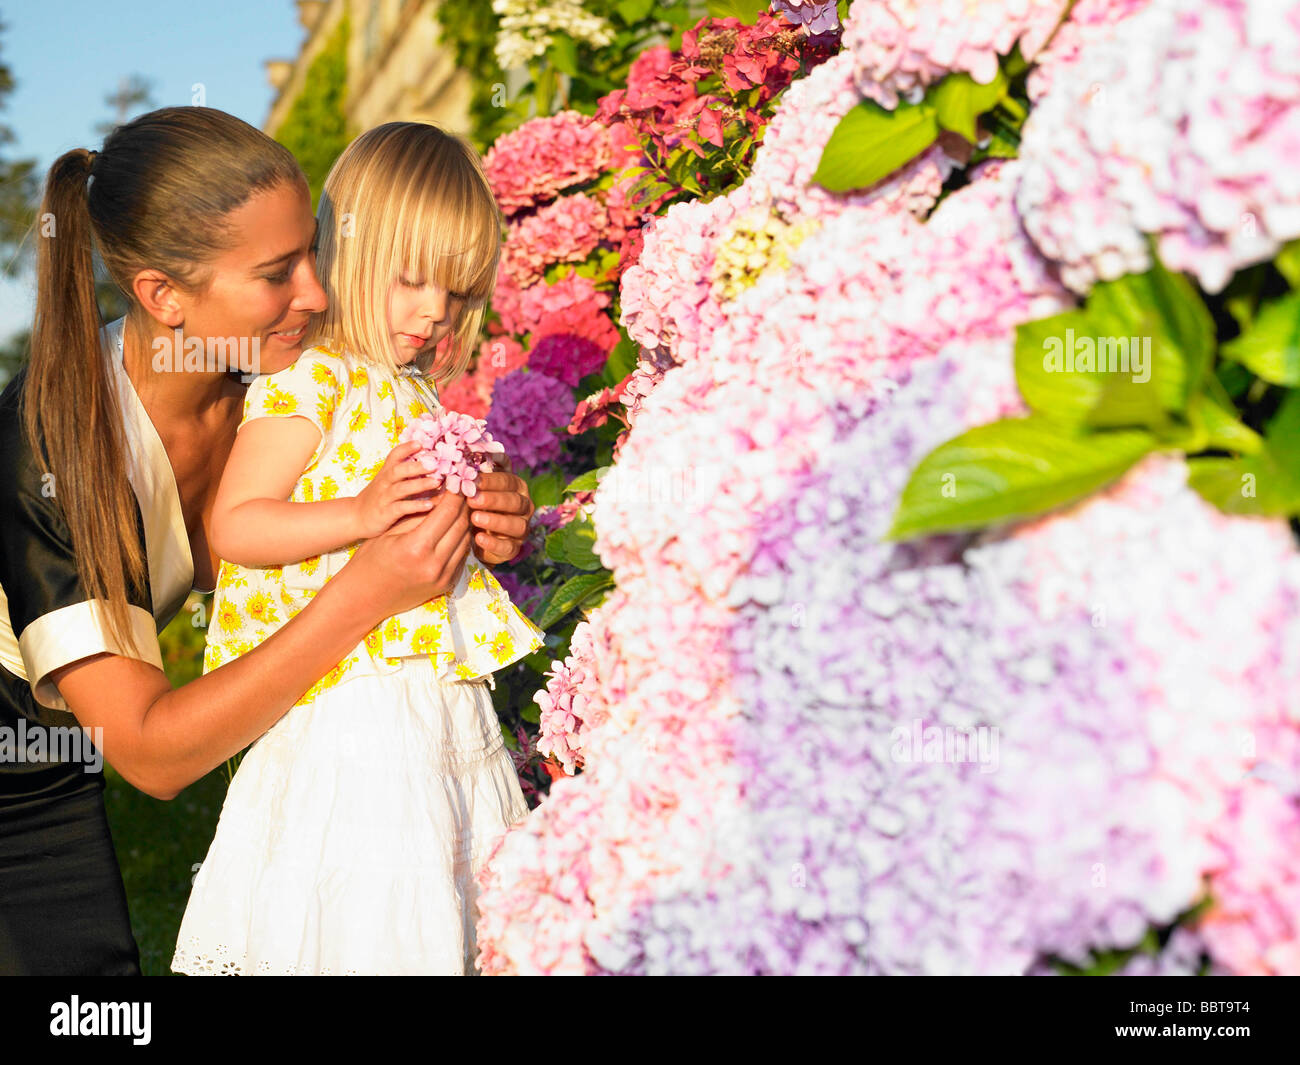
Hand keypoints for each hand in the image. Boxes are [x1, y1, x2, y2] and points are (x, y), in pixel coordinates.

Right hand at [348, 488, 473, 616]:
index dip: (454, 493)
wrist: (364, 598)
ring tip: (461, 506)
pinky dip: (461, 539)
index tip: (456, 480)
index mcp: (417, 547)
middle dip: (463, 504)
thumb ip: (419, 515)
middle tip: (462, 490)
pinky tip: (455, 528)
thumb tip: (442, 495)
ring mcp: (443, 577)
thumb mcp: (391, 532)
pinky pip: (462, 555)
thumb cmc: (371, 559)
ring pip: (466, 540)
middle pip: (461, 525)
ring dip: (465, 521)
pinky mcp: (446, 585)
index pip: (447, 512)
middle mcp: (434, 564)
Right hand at [351, 440, 443, 538]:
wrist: (355, 518)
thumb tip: (429, 461)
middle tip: (435, 463)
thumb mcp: (386, 480)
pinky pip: (401, 508)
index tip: (421, 443)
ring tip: (437, 482)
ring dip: (419, 484)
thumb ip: (403, 471)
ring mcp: (385, 498)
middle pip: (398, 470)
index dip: (406, 448)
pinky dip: (415, 506)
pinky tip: (429, 505)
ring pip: (401, 489)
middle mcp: (384, 483)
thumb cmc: (378, 497)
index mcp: (386, 472)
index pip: (394, 455)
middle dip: (416, 466)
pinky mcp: (386, 513)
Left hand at [466, 453, 533, 565]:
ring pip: (516, 525)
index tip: (472, 480)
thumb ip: (477, 468)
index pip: (508, 480)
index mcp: (515, 487)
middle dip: (494, 500)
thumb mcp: (474, 485)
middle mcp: (523, 506)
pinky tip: (478, 539)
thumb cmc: (472, 502)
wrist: (471, 535)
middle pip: (514, 501)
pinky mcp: (513, 548)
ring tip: (475, 519)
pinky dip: (494, 543)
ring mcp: (521, 528)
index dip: (492, 480)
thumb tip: (473, 446)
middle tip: (472, 500)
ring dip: (496, 521)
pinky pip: (508, 547)